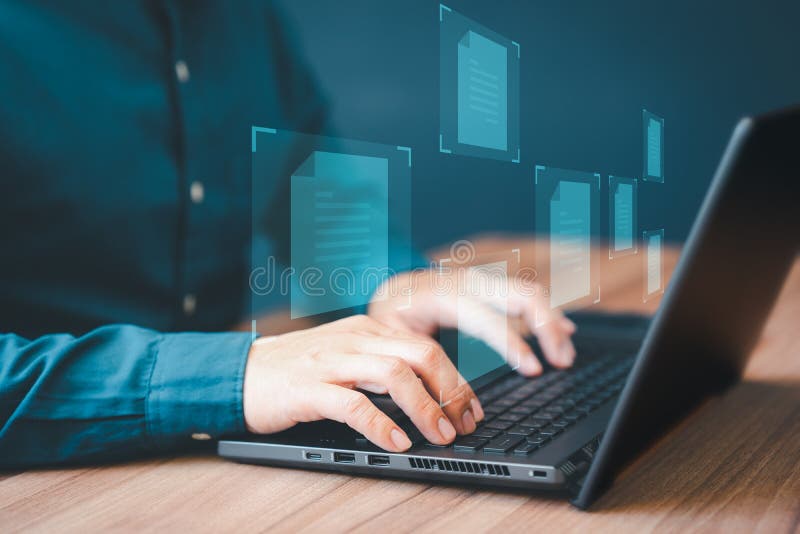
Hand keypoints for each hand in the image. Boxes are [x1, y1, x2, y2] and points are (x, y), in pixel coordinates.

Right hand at [242, 315, 484, 451]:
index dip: (456, 380)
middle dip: (451, 392)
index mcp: (367, 330)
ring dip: (424, 408)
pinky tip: (398, 443)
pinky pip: (353, 404)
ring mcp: (331, 361)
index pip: (426, 348)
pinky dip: (381, 425)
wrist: (240, 372)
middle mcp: (354, 339)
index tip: (472, 409)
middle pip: (420, 355)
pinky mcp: (308, 387)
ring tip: (440, 436)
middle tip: (465, 424)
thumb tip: (428, 394)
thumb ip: (381, 364)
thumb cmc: (298, 369)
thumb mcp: (346, 356)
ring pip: (393, 375)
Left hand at [368, 268, 576, 375]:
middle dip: (546, 326)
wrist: (392, 288)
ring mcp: (484, 283)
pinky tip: (563, 333)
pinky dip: (547, 314)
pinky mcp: (493, 289)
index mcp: (442, 295)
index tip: (532, 369)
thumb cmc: (390, 315)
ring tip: (565, 356)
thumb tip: (439, 396)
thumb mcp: (390, 337)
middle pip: (520, 293)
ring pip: (529, 292)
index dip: (511, 343)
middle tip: (562, 362)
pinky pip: (527, 295)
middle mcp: (469, 282)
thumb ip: (413, 361)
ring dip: (552, 322)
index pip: (485, 317)